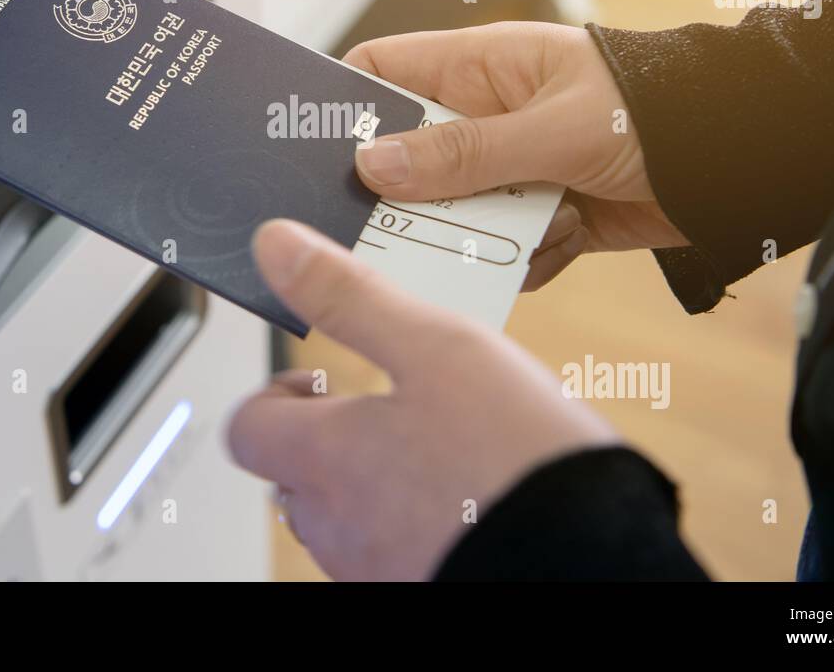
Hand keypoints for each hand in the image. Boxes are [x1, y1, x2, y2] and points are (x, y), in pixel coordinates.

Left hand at [227, 218, 616, 580]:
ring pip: (341, 522)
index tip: (319, 379)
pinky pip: (391, 553)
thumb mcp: (435, 345)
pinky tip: (466, 495)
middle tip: (385, 411)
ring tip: (436, 449)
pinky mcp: (421, 586)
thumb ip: (349, 296)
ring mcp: (375, 571)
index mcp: (325, 458)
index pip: (245, 429)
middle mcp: (337, 527)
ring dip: (367, 483)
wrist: (588, 559)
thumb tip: (275, 246)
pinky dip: (410, 521)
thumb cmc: (515, 459)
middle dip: (324, 440)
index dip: (273, 396)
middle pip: (291, 478)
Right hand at [345, 22, 687, 288]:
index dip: (345, 106)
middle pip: (408, 160)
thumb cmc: (654, 112)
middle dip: (411, 198)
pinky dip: (529, 258)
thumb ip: (463, 151)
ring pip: (455, 214)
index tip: (315, 154)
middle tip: (403, 230)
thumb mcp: (552, 128)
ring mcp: (514, 169)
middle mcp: (487, 118)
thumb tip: (372, 166)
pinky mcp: (545, 216)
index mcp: (480, 69)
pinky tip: (571, 237)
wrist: (742, 159)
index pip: (384, 73)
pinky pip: (505, 249)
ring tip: (528, 229)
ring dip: (482, 235)